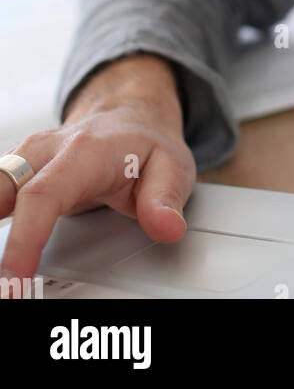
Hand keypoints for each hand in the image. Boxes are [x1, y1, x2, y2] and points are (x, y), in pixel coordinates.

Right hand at [0, 60, 194, 286]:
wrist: (131, 116)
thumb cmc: (146, 143)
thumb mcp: (171, 166)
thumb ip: (165, 199)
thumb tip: (166, 227)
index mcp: (83, 153)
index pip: (42, 196)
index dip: (24, 239)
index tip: (15, 278)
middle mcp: (46, 152)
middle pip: (1, 189)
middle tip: (1, 283)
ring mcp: (27, 160)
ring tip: (0, 275)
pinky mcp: (16, 171)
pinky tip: (0, 253)